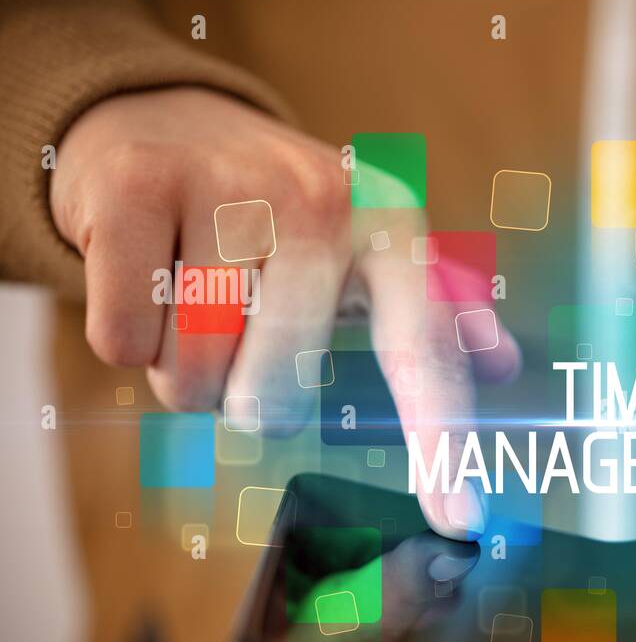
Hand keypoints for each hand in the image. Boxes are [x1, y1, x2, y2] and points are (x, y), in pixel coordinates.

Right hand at [49, 86, 518, 538]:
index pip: (423, 354)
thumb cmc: (279, 216)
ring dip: (181, 363)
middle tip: (242, 333)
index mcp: (391, 232)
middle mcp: (323, 203)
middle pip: (271, 395)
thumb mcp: (367, 254)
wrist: (165, 122)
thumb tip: (505, 363)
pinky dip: (126, 333)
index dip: (442, 440)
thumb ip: (435, 317)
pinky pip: (124, 338)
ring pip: (190, 373)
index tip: (461, 519)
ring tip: (194, 292)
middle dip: (241, 394)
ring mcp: (230, 187)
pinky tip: (148, 274)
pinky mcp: (139, 187)